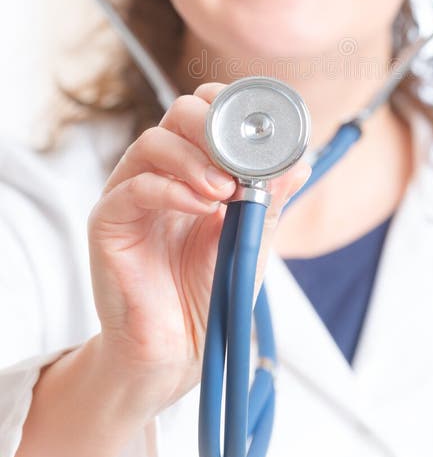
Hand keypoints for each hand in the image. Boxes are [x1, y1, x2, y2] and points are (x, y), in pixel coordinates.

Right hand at [87, 82, 311, 412]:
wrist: (175, 351)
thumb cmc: (210, 293)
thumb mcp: (252, 240)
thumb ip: (270, 199)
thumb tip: (300, 160)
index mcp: (194, 167)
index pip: (205, 111)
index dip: (230, 105)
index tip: (260, 124)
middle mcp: (160, 172)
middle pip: (178, 114)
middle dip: (214, 126)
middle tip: (240, 159)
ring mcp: (131, 194)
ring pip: (152, 143)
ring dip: (195, 159)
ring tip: (225, 192)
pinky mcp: (108, 222)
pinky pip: (132, 188)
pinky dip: (171, 189)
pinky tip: (201, 207)